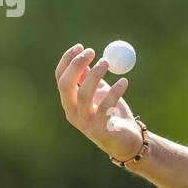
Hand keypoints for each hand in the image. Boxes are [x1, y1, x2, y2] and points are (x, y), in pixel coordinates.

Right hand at [55, 43, 141, 161]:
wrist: (127, 141)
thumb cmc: (113, 114)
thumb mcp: (100, 93)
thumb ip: (90, 79)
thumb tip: (85, 57)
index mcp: (69, 102)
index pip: (60, 78)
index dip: (67, 61)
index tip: (81, 46)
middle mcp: (72, 112)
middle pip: (66, 85)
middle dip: (77, 65)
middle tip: (92, 52)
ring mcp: (85, 122)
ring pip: (84, 94)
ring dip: (95, 75)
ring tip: (107, 62)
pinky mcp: (101, 129)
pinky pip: (106, 106)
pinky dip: (115, 91)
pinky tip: (124, 82)